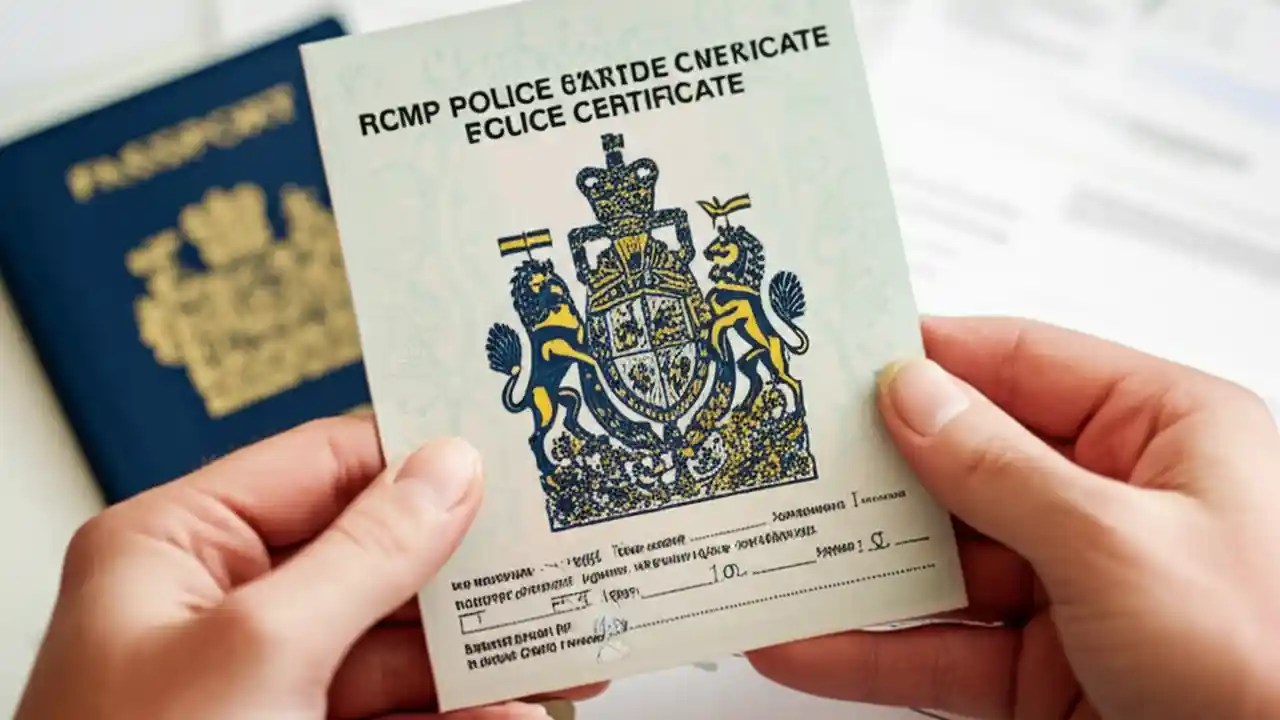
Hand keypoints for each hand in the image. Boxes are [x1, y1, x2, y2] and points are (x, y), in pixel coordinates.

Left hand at [17, 416, 601, 718]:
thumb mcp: (262, 650)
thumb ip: (366, 553)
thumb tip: (446, 471)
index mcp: (178, 549)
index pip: (322, 464)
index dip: (420, 458)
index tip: (509, 460)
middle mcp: (218, 606)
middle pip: (375, 557)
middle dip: (469, 574)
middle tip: (553, 561)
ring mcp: (260, 681)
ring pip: (396, 644)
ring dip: (481, 654)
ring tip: (560, 648)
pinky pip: (394, 712)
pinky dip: (457, 714)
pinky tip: (511, 712)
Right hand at [749, 318, 1279, 718]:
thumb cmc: (1271, 665)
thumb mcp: (1120, 546)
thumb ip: (1001, 469)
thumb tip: (912, 395)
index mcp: (1164, 434)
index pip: (1020, 365)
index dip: (927, 357)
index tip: (837, 358)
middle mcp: (1115, 504)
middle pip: (964, 466)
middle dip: (873, 472)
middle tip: (783, 456)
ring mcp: (1074, 591)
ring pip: (940, 564)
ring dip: (855, 568)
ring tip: (773, 549)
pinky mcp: (1042, 672)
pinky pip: (939, 650)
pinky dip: (868, 651)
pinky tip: (804, 640)